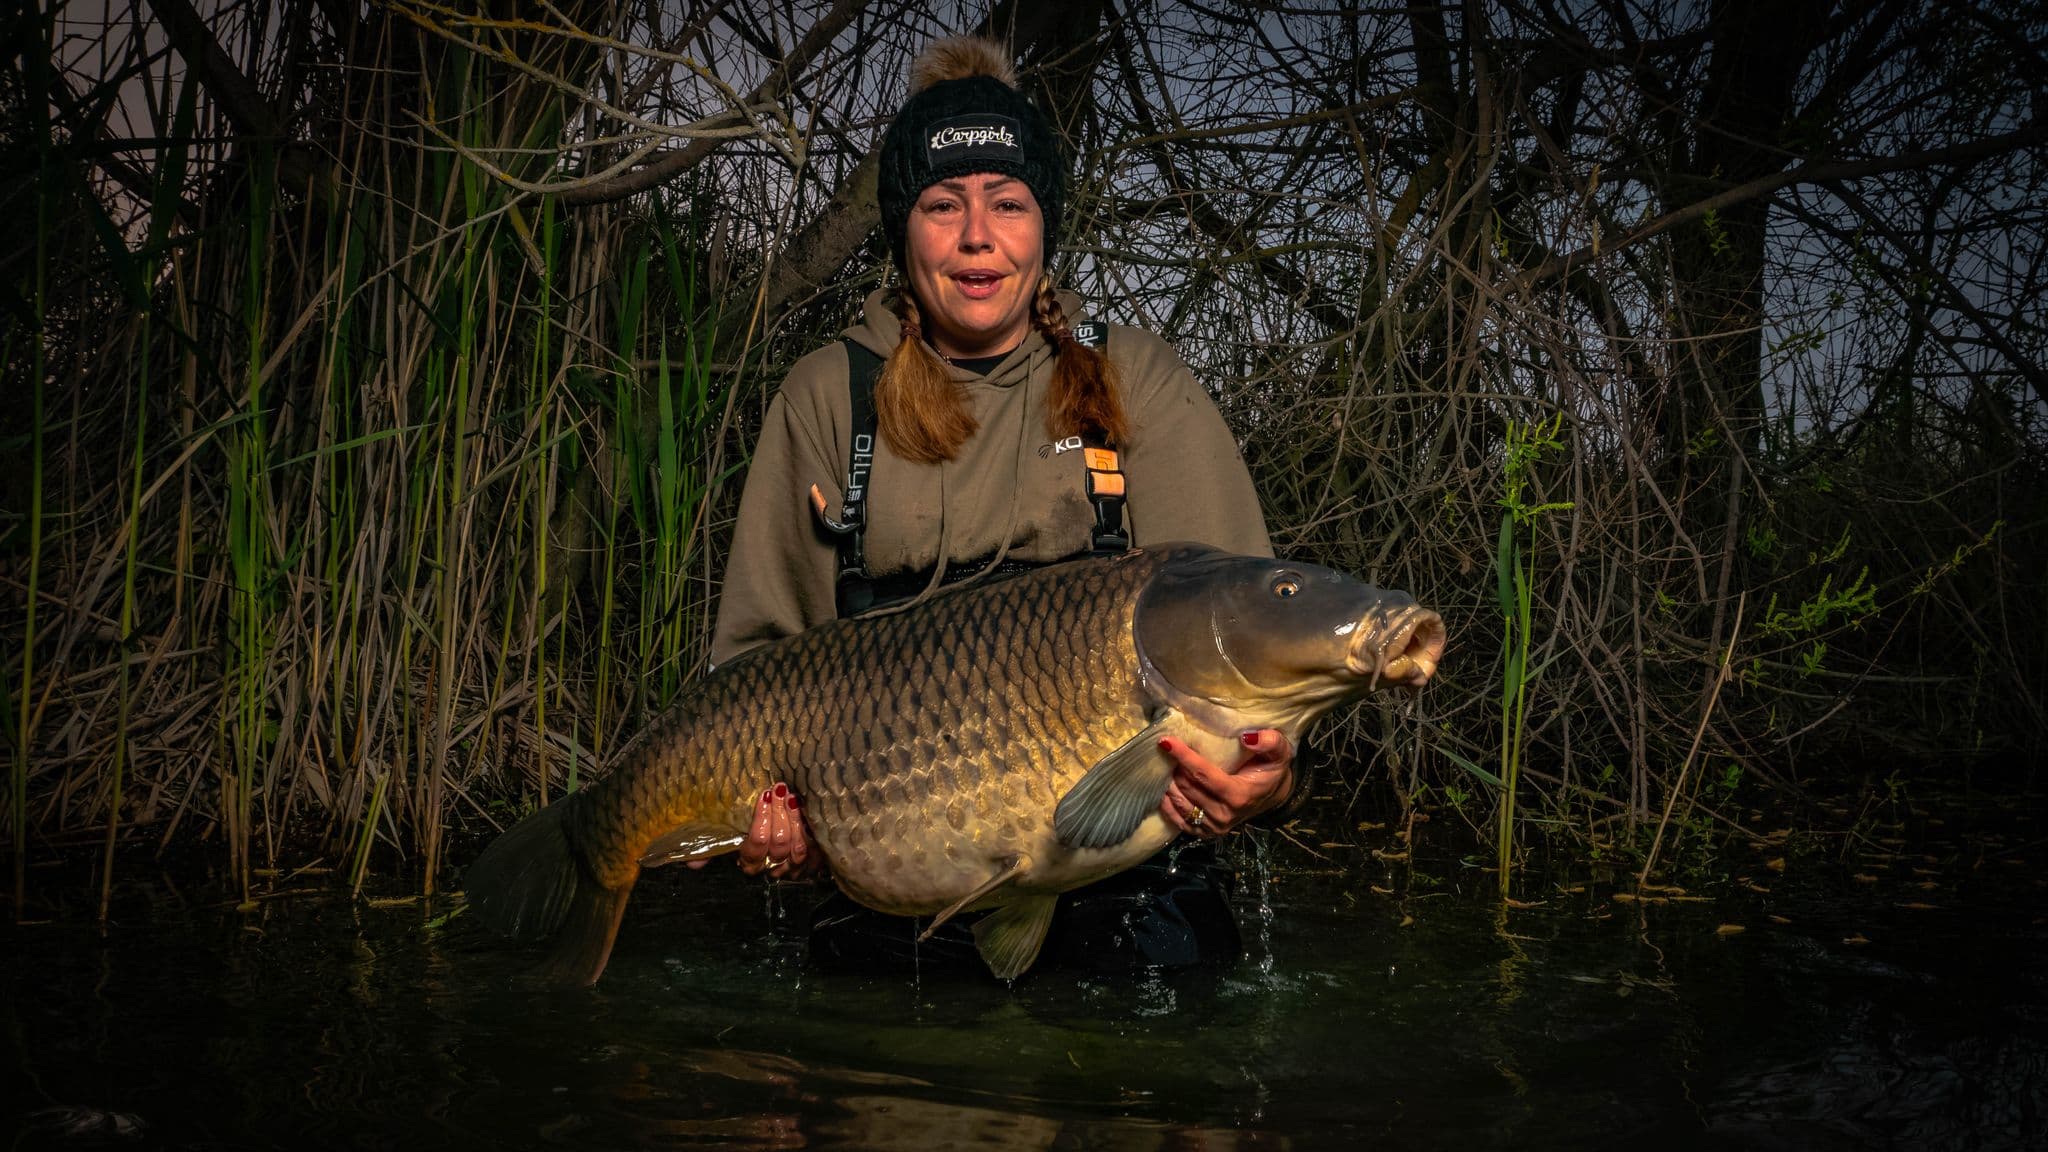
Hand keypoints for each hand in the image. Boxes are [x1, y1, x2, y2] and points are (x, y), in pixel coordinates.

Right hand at [685, 783, 822, 879]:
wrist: (780, 829)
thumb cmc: (750, 827)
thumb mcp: (727, 835)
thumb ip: (709, 846)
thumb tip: (691, 864)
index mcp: (749, 862)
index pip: (754, 847)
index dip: (760, 823)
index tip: (763, 795)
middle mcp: (772, 867)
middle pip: (778, 846)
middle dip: (779, 816)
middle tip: (780, 789)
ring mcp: (793, 866)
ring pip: (797, 849)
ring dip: (795, 821)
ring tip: (792, 796)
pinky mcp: (812, 862)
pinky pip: (816, 851)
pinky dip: (812, 832)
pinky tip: (808, 812)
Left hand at [1157, 730, 1294, 839]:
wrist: (1270, 796)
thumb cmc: (1270, 770)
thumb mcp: (1279, 752)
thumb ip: (1271, 742)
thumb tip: (1247, 737)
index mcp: (1239, 795)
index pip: (1203, 775)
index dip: (1184, 757)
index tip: (1165, 741)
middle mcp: (1224, 814)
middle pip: (1187, 788)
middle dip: (1173, 767)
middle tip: (1165, 748)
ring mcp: (1214, 826)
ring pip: (1180, 803)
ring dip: (1167, 783)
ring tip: (1162, 764)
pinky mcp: (1205, 833)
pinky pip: (1178, 820)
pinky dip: (1167, 804)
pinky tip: (1162, 787)